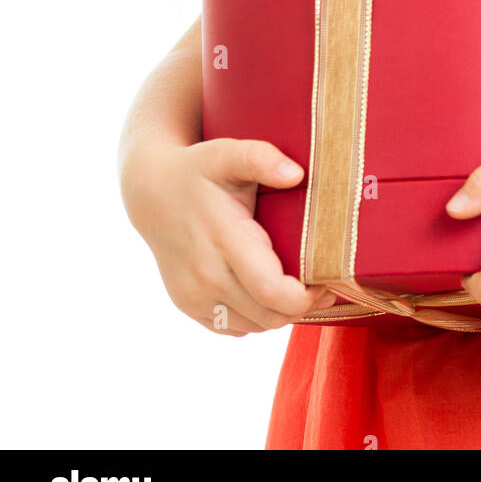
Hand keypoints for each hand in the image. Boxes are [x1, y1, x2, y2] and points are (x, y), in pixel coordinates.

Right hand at [121, 138, 338, 334]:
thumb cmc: (197, 171)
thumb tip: (295, 174)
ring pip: (253, 326)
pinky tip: (265, 293)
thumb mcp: (227, 153)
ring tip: (297, 287)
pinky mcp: (188, 305)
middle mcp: (205, 276)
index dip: (306, 297)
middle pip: (268, 315)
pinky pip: (232, 327)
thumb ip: (261, 158)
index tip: (329, 281)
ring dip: (280, 314)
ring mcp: (193, 296)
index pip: (272, 291)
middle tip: (323, 284)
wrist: (151, 193)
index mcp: (223, 240)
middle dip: (302, 307)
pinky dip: (255, 317)